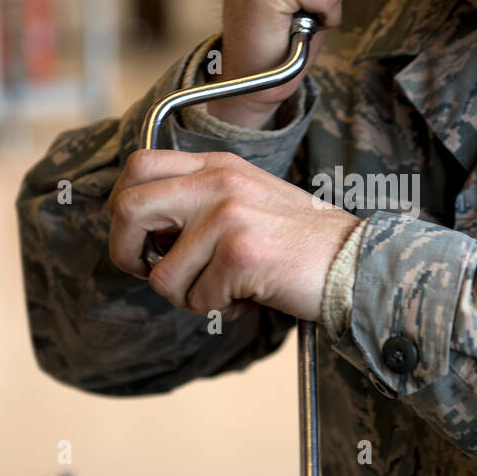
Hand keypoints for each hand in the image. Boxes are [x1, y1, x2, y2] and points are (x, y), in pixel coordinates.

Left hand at [108, 149, 360, 321]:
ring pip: (161, 273)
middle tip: (149, 272)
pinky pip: (197, 299)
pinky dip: (220, 311)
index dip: (122, 208)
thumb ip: (199, 201)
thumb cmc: (299, 243)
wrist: (354, 262)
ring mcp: (227, 216)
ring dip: (188, 296)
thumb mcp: (247, 200)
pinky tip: (250, 297)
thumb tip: (142, 233)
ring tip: (226, 290)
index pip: (138, 166)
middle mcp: (218, 182)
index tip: (139, 238)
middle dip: (126, 253)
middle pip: (128, 208)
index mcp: (218, 165)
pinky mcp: (238, 254)